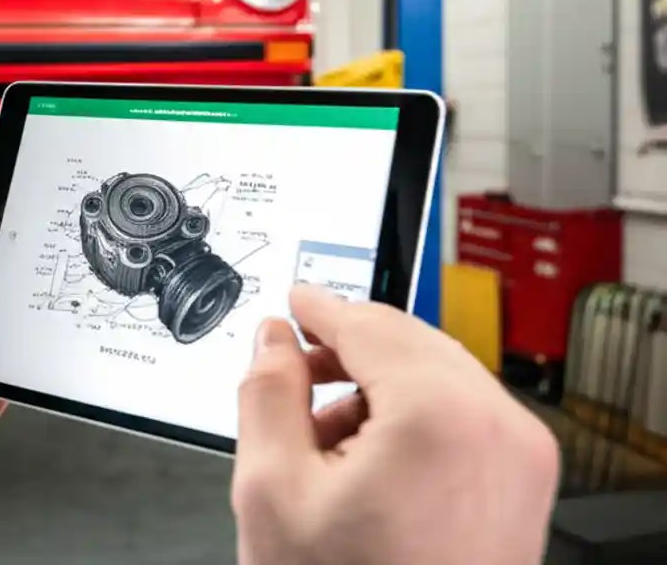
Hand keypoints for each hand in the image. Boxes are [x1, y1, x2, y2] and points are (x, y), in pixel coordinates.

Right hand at [232, 285, 558, 564]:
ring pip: (438, 377)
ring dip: (376, 386)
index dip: (319, 307)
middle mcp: (498, 427)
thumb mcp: (272, 490)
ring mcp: (522, 459)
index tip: (295, 301)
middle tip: (293, 366)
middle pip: (409, 343)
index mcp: (440, 416)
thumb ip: (265, 393)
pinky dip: (412, 418)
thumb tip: (272, 341)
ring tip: (320, 436)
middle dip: (346, 351)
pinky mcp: (525, 484)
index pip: (369, 324)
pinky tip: (363, 460)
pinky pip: (464, 416)